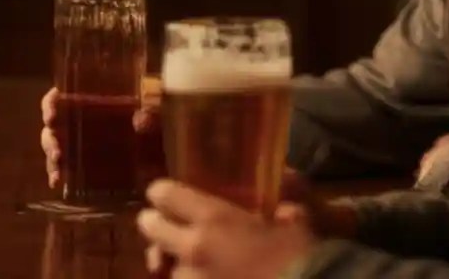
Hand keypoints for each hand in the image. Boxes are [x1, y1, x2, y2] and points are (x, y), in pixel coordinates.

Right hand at [40, 86, 161, 189]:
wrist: (155, 160)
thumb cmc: (147, 130)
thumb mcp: (150, 120)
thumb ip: (148, 116)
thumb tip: (141, 119)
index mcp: (88, 103)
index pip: (59, 98)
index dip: (50, 103)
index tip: (51, 114)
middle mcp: (76, 121)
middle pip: (53, 126)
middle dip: (50, 137)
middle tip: (58, 148)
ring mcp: (74, 144)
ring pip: (53, 146)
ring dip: (52, 155)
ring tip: (59, 164)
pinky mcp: (76, 164)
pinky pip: (61, 167)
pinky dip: (55, 173)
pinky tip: (57, 181)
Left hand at [137, 179, 318, 278]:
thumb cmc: (300, 256)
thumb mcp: (296, 217)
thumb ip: (284, 193)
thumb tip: (283, 180)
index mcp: (213, 219)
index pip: (163, 194)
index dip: (164, 192)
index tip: (171, 195)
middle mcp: (192, 248)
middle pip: (148, 227)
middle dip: (158, 225)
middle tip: (175, 227)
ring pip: (164, 264)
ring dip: (176, 261)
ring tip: (200, 263)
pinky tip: (209, 277)